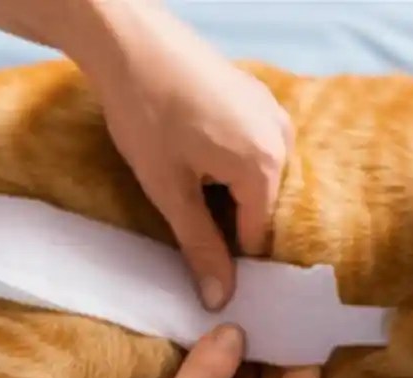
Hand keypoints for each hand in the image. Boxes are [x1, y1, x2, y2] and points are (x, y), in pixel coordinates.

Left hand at [83, 3, 293, 309]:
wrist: (131, 41)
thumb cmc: (147, 114)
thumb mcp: (169, 190)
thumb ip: (199, 246)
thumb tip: (220, 300)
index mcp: (265, 166)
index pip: (257, 237)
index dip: (226, 255)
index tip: (194, 255)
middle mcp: (281, 139)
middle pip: (261, 207)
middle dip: (227, 220)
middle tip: (182, 210)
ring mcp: (272, 113)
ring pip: (257, 177)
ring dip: (225, 190)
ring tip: (185, 178)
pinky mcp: (257, 97)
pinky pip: (253, 147)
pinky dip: (228, 162)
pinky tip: (194, 153)